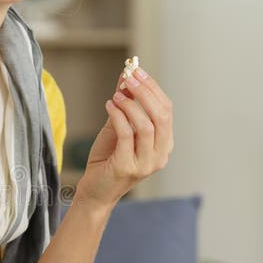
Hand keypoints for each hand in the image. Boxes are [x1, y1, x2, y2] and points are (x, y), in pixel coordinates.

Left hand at [76, 67, 172, 207]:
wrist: (95, 191)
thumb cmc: (108, 159)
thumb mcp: (118, 127)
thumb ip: (125, 104)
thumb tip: (127, 75)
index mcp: (164, 143)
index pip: (166, 109)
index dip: (152, 87)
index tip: (137, 70)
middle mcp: (160, 154)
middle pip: (161, 115)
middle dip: (145, 92)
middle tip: (129, 77)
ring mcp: (146, 163)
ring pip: (147, 125)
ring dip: (130, 105)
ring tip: (115, 95)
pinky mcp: (128, 167)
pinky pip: (127, 135)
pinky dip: (118, 116)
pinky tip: (109, 106)